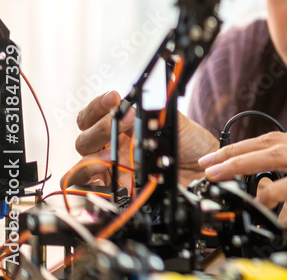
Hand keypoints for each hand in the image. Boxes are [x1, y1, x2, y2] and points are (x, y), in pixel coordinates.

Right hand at [64, 90, 218, 188]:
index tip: (112, 99)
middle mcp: (112, 147)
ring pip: (81, 165)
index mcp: (121, 127)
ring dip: (90, 159)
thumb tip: (146, 95)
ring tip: (110, 156)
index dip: (97, 107)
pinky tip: (104, 178)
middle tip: (124, 124)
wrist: (204, 168)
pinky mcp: (118, 190)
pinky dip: (90, 185)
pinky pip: (92, 190)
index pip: (92, 115)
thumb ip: (156, 109)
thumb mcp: (174, 121)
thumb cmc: (190, 143)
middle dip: (100, 129)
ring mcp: (113, 169)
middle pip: (84, 140)